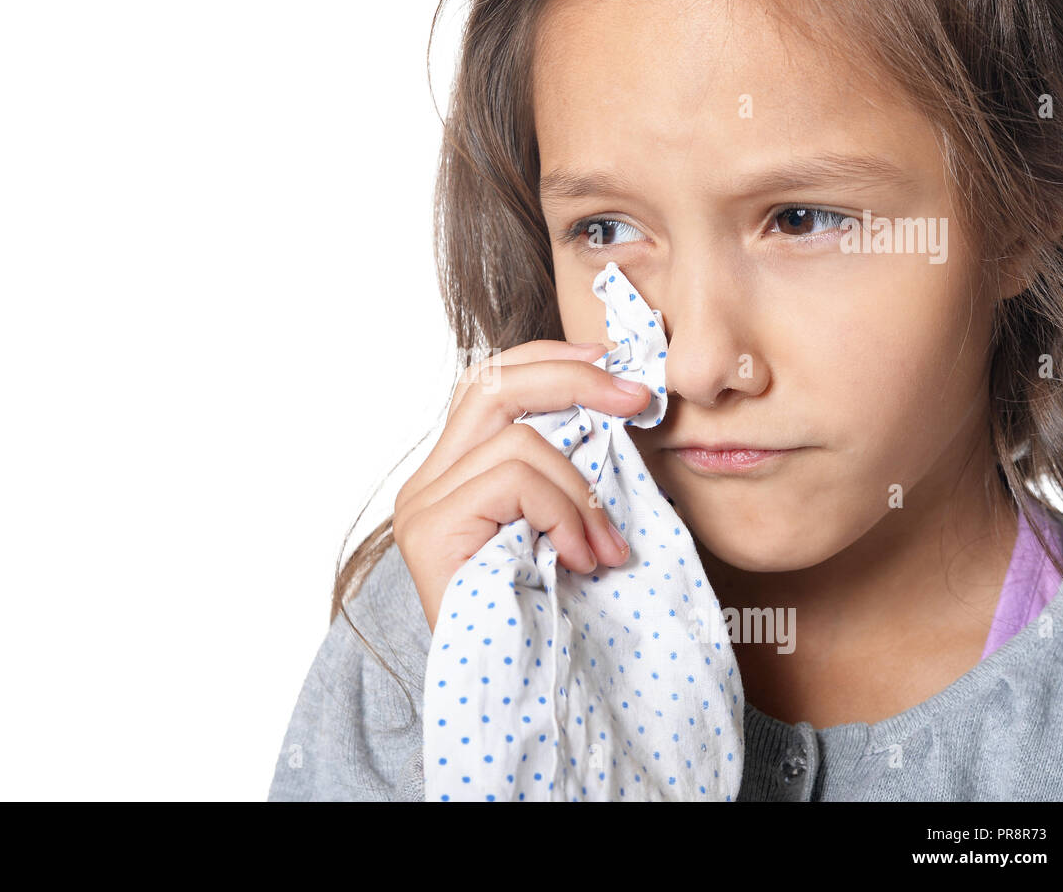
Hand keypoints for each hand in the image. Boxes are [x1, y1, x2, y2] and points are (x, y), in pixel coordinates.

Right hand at [392, 339, 651, 630]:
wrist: (516, 702)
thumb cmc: (549, 619)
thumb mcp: (568, 527)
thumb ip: (572, 474)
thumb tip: (625, 408)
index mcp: (457, 474)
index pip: (491, 383)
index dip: (554, 361)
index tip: (617, 366)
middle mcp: (429, 482)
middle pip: (493, 383)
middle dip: (575, 378)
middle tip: (639, 398)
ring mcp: (423, 504)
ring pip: (517, 439)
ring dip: (581, 491)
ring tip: (604, 549)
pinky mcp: (429, 528)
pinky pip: (512, 478)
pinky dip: (562, 512)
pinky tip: (578, 560)